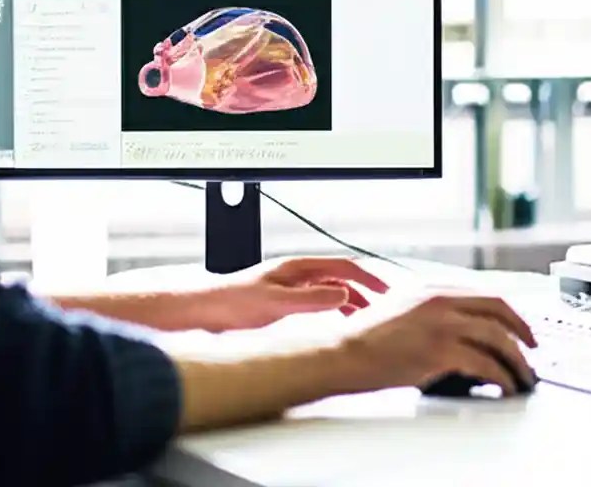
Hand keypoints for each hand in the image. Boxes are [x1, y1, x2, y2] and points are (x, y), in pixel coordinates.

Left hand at [210, 257, 390, 330]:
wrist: (204, 310)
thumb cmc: (232, 301)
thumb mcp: (276, 302)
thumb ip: (310, 299)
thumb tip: (344, 296)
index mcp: (298, 267)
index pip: (343, 267)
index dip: (368, 278)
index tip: (386, 292)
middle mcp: (297, 275)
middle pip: (340, 279)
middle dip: (364, 291)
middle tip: (383, 309)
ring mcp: (291, 288)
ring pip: (330, 292)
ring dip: (350, 303)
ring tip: (366, 320)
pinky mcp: (283, 302)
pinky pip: (317, 303)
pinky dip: (333, 311)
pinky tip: (337, 324)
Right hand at [337, 294, 537, 394]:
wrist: (344, 352)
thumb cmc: (368, 337)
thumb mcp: (404, 306)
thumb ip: (434, 308)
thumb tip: (466, 327)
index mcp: (435, 287)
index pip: (488, 294)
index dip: (512, 313)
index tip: (522, 327)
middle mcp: (442, 300)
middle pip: (500, 310)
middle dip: (524, 331)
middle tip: (533, 350)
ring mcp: (442, 324)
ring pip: (498, 338)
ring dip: (517, 360)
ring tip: (523, 376)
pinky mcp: (439, 351)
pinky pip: (485, 364)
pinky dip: (501, 377)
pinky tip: (504, 386)